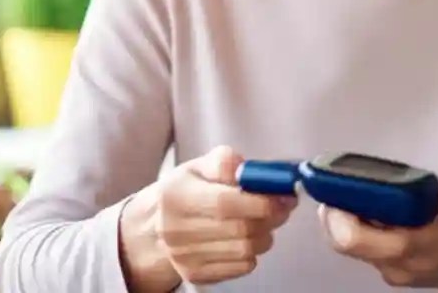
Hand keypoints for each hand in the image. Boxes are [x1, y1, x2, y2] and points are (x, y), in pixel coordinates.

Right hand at [124, 145, 296, 288]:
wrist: (155, 227)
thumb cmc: (185, 191)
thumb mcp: (198, 167)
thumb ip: (224, 162)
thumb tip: (252, 172)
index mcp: (175, 196)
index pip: (224, 203)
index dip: (260, 202)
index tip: (283, 196)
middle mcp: (175, 230)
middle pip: (240, 230)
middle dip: (271, 217)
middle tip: (282, 207)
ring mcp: (184, 257)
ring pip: (245, 250)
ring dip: (265, 235)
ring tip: (263, 222)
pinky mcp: (195, 275)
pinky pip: (241, 267)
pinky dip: (253, 253)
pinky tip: (248, 239)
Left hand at [317, 176, 437, 291]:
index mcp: (429, 246)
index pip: (376, 240)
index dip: (347, 218)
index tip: (339, 191)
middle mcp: (405, 264)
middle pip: (349, 246)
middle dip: (333, 216)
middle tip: (333, 189)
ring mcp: (395, 273)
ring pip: (350, 249)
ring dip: (341, 222)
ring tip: (348, 194)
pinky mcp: (389, 273)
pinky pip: (359, 251)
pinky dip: (353, 229)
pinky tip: (363, 210)